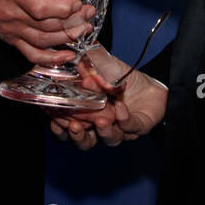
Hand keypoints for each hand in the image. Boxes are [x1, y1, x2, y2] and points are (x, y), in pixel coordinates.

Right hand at [0, 0, 94, 64]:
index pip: (42, 8)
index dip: (63, 9)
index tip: (78, 3)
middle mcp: (11, 15)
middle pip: (47, 26)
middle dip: (73, 22)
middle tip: (89, 15)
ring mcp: (11, 29)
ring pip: (43, 41)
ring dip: (67, 39)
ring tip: (85, 30)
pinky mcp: (10, 37)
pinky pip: (31, 53)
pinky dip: (50, 59)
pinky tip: (67, 56)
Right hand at [48, 47, 166, 149]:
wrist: (151, 83)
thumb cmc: (122, 78)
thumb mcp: (104, 67)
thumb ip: (90, 67)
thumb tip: (77, 64)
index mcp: (88, 115)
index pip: (68, 127)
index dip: (59, 126)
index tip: (52, 116)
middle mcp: (102, 127)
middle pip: (85, 140)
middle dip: (78, 134)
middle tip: (74, 125)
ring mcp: (121, 129)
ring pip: (110, 139)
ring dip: (103, 131)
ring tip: (100, 120)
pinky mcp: (139, 127)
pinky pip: (131, 127)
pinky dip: (125, 119)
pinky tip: (121, 109)